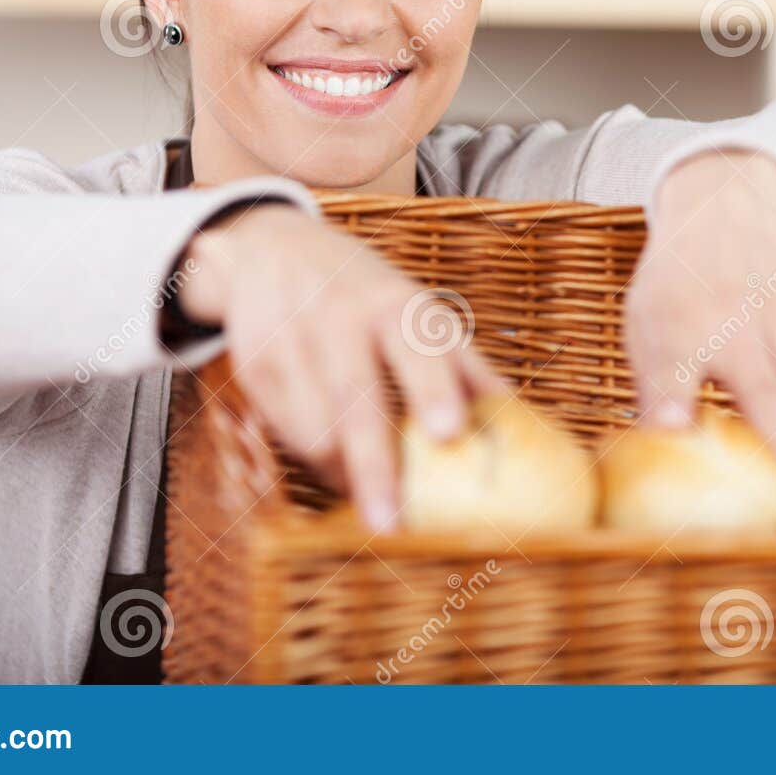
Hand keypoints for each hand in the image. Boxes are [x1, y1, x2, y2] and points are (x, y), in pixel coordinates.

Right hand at [176, 203, 512, 531]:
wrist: (273, 249)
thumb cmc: (365, 295)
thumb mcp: (417, 312)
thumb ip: (464, 367)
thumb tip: (522, 424)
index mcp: (397, 305)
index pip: (419, 348)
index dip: (434, 390)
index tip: (450, 432)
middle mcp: (343, 318)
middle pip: (357, 401)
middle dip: (375, 467)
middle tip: (390, 525)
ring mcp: (292, 340)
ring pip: (315, 431)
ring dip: (344, 472)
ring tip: (366, 487)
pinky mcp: (253, 366)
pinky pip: (284, 434)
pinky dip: (312, 459)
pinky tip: (330, 456)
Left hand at [622, 149, 775, 520]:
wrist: (717, 208)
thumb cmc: (677, 288)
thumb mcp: (646, 326)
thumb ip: (655, 384)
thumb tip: (662, 440)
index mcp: (679, 332)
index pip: (669, 369)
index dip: (666, 398)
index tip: (669, 428)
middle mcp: (733, 323)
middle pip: (763, 395)